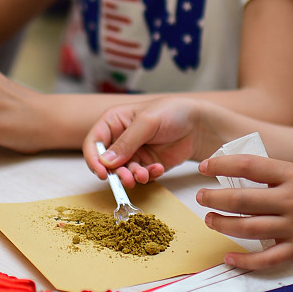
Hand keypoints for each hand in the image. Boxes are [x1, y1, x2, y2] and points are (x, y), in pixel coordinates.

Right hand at [84, 98, 236, 184]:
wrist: (198, 125)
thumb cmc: (172, 113)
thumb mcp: (147, 122)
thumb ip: (126, 142)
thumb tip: (105, 162)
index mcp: (114, 122)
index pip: (94, 142)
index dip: (94, 158)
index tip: (102, 173)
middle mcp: (120, 138)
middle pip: (107, 162)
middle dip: (116, 172)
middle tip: (127, 179)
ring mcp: (134, 152)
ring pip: (123, 172)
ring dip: (132, 176)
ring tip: (144, 174)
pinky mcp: (147, 164)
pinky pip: (140, 175)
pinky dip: (148, 175)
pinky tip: (158, 169)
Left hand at [194, 154, 292, 269]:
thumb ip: (281, 174)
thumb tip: (247, 172)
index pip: (248, 166)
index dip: (221, 165)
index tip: (205, 166)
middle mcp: (290, 200)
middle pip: (240, 199)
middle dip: (214, 198)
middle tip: (200, 196)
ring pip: (247, 228)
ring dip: (222, 224)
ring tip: (210, 220)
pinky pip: (266, 259)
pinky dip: (244, 261)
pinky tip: (230, 257)